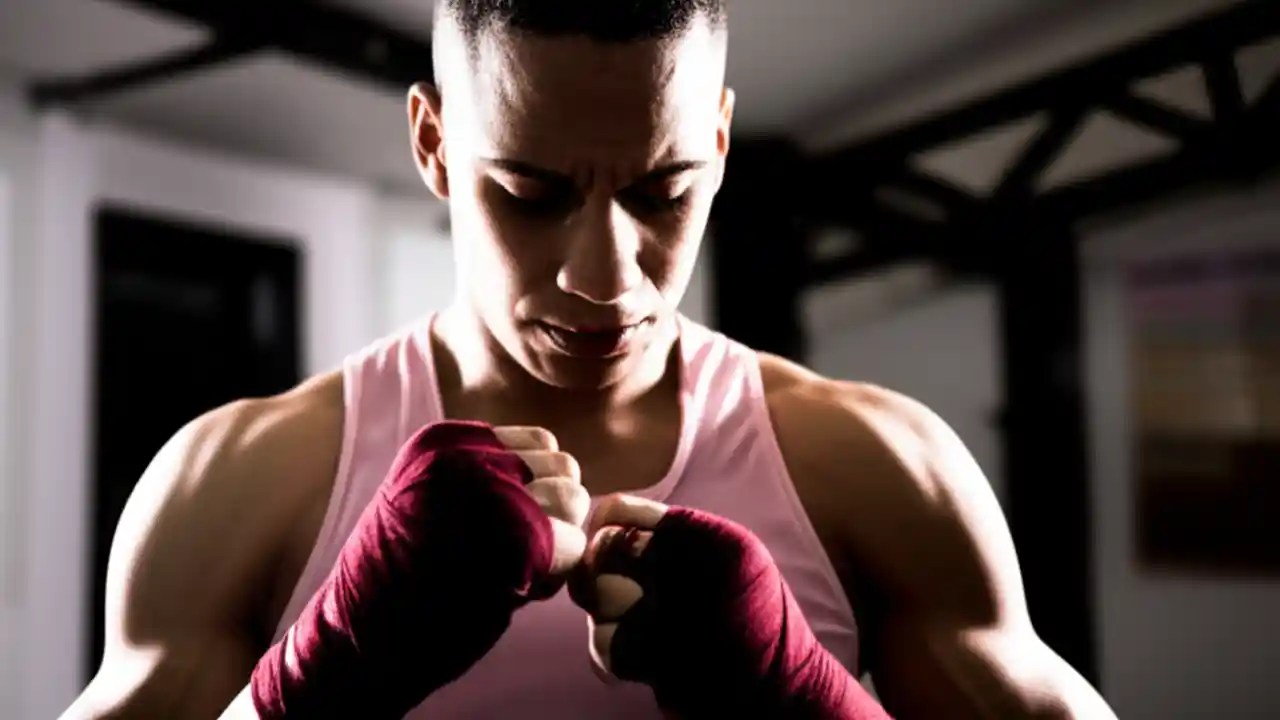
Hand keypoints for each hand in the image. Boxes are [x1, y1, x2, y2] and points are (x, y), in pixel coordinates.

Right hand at [251, 421, 582, 718]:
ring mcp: (492, 491)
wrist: (359, 641)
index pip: (536, 444)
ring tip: (511, 571)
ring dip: (558, 542)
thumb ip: (489, 477)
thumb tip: (565, 476)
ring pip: (574, 500)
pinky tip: (515, 592)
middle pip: (563, 468)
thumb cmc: (398, 583)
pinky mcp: (516, 536)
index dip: (532, 492)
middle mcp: (468, 454)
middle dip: (552, 514)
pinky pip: (574, 544)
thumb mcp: (429, 501)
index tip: (495, 530)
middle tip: (510, 556)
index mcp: (443, 441)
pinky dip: (556, 574)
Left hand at [572, 494, 892, 718]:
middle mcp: (688, 566)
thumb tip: (605, 529)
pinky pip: (603, 644)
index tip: (607, 547)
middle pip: (603, 550)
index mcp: (705, 536)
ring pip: (599, 598)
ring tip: (634, 624)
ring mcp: (672, 614)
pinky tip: (635, 654)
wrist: (783, 685)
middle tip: (611, 588)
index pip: (619, 510)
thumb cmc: (752, 615)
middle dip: (597, 570)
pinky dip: (610, 652)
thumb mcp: (731, 556)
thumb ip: (676, 536)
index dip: (601, 529)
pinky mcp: (659, 660)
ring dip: (605, 615)